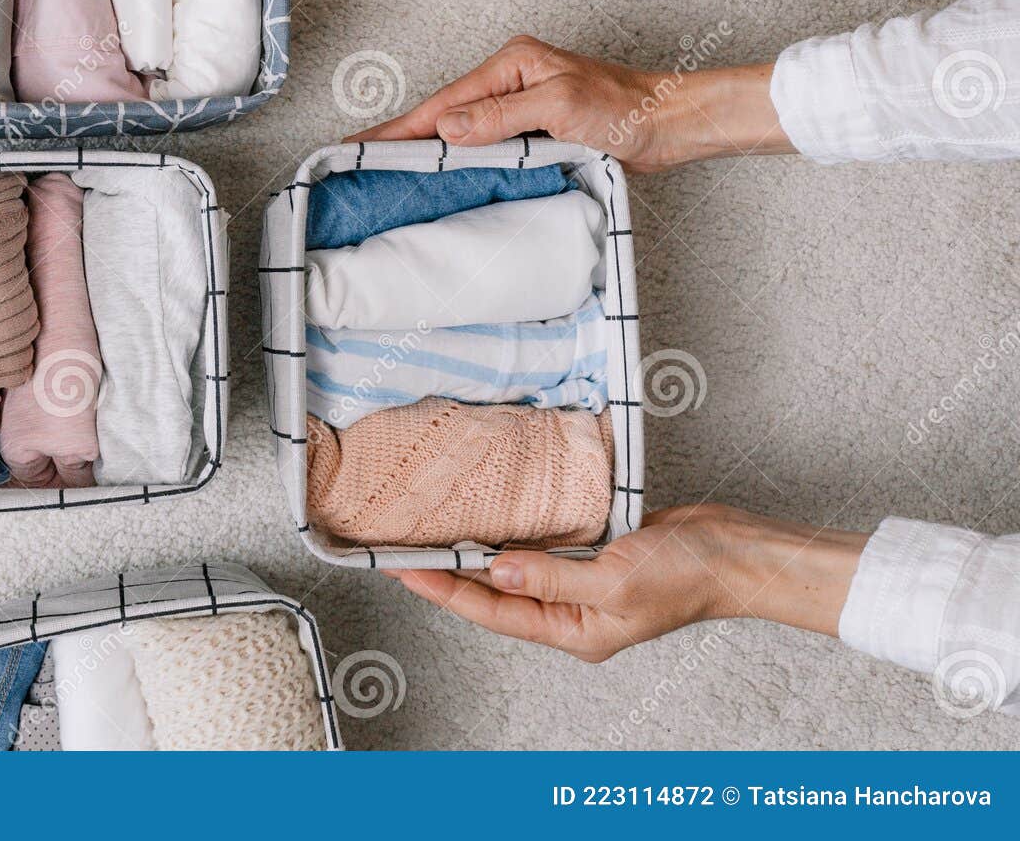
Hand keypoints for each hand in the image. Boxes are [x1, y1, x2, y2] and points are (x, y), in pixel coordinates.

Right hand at [350, 36, 791, 171]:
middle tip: (355, 161)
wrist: (670, 123)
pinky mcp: (533, 129)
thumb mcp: (559, 107)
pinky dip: (457, 159)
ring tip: (383, 171)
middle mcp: (510, 80)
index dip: (400, 128)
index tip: (359, 146)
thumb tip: (445, 126)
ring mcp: (521, 104)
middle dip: (401, 137)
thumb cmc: (625, 108)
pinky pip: (483, 144)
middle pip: (443, 113)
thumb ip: (500, 116)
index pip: (443, 102)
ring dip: (425, 151)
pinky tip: (438, 175)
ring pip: (460, 130)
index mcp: (510, 64)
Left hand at [386, 503, 865, 661]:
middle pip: (497, 592)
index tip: (405, 568)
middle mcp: (572, 610)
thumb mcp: (615, 581)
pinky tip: (492, 511)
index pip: (493, 613)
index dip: (446, 590)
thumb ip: (553, 576)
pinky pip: (544, 542)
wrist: (737, 552)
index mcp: (574, 632)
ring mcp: (583, 582)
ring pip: (516, 566)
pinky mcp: (595, 552)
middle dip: (452, 571)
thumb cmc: (688, 577)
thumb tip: (498, 571)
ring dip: (481, 548)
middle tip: (406, 546)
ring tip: (437, 528)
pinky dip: (517, 528)